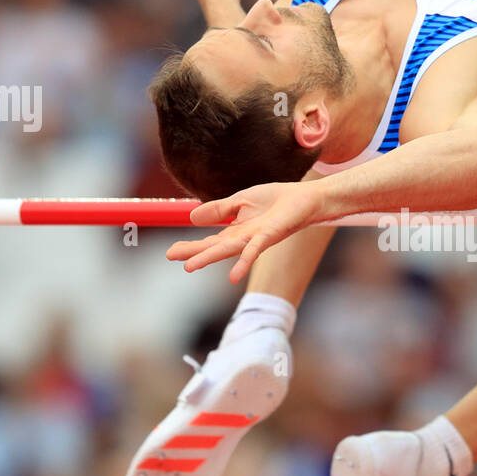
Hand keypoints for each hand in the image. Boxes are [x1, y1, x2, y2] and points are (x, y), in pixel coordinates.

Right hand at [166, 181, 326, 282]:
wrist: (306, 199)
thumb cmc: (277, 201)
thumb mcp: (242, 201)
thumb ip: (220, 209)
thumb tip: (192, 217)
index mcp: (237, 231)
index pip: (209, 241)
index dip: (190, 246)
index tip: (170, 253)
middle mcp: (245, 239)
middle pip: (215, 247)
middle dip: (193, 252)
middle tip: (170, 256)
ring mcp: (257, 239)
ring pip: (229, 250)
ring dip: (209, 258)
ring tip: (189, 266)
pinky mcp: (271, 235)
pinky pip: (255, 249)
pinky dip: (244, 261)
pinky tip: (233, 276)